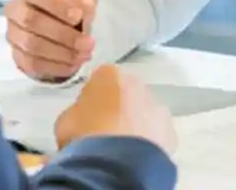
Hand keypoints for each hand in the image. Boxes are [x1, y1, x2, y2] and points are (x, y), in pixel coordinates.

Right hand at [4, 0, 97, 80]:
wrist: (67, 30)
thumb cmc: (72, 5)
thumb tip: (86, 4)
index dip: (55, 3)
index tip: (78, 15)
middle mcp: (15, 11)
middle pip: (31, 21)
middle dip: (63, 33)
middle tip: (88, 42)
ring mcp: (14, 36)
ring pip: (32, 45)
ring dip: (62, 52)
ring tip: (84, 54)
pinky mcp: (18, 58)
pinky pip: (33, 64)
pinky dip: (56, 66)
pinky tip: (75, 64)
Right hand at [54, 64, 177, 154]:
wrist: (115, 162)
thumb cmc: (83, 135)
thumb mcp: (65, 121)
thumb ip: (77, 112)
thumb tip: (83, 118)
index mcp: (109, 74)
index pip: (100, 80)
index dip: (92, 99)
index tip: (86, 116)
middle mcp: (137, 84)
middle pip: (126, 94)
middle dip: (118, 109)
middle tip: (105, 133)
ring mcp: (156, 107)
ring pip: (144, 113)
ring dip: (136, 125)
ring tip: (121, 149)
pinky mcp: (170, 131)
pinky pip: (156, 135)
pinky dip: (149, 143)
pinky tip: (136, 157)